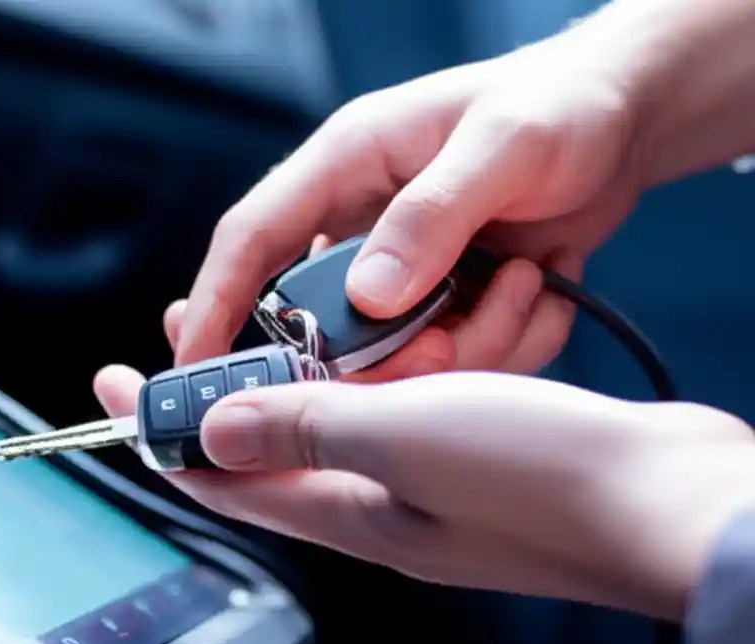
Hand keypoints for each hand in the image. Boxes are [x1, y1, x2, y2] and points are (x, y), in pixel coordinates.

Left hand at [94, 363, 754, 621]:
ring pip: (330, 432)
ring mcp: (426, 489)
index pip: (222, 479)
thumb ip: (305, 429)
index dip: (159, 430)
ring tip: (263, 335)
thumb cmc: (551, 483)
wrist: (673, 502)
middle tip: (180, 346)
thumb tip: (219, 427)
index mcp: (351, 516)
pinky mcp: (471, 460)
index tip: (112, 385)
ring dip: (291, 384)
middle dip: (217, 400)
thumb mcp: (405, 439)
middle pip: (266, 456)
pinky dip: (365, 381)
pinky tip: (366, 351)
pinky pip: (391, 418)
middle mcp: (379, 509)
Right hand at [172, 14, 655, 378]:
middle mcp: (361, 225)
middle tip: (445, 340)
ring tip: (526, 282)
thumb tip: (369, 296)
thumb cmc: (560, 104)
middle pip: (322, 322)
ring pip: (395, 356)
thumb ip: (432, 215)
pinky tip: (542, 288)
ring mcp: (403, 271)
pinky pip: (457, 360)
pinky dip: (507, 342)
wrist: (628, 120)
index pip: (251, 238)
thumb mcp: (502, 145)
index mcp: (345, 167)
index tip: (193, 360)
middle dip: (384, 353)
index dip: (213, 301)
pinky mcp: (447, 304)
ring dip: (468, 343)